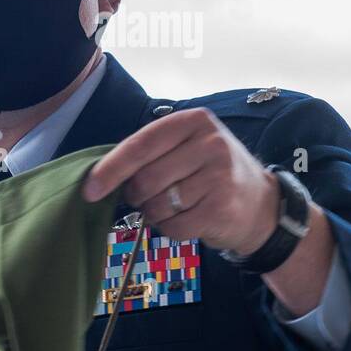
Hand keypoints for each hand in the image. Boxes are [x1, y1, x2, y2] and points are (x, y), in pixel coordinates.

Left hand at [82, 108, 279, 253]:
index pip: (140, 145)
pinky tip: (190, 219)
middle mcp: (211, 143)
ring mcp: (220, 176)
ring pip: (157, 205)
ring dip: (156, 214)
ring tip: (178, 206)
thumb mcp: (184, 149)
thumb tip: (99, 179)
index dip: (110, 169)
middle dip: (138, 196)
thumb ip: (148, 155)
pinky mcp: (223, 208)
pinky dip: (172, 229)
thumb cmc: (209, 174)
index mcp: (194, 122)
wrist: (261, 205)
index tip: (90, 190)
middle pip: (145, 179)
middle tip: (152, 196)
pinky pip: (173, 227)